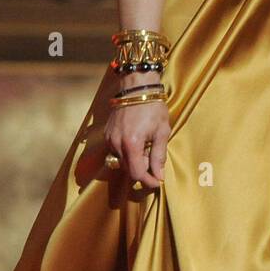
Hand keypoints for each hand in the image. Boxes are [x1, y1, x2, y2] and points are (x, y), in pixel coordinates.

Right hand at [104, 73, 169, 190]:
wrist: (137, 87)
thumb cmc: (153, 107)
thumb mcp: (162, 132)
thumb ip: (158, 156)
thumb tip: (159, 176)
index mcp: (132, 144)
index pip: (137, 173)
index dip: (148, 181)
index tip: (157, 183)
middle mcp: (116, 144)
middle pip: (128, 169)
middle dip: (142, 172)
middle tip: (156, 169)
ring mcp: (110, 139)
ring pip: (121, 161)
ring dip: (134, 162)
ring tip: (148, 152)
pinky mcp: (107, 134)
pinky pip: (116, 151)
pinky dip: (127, 153)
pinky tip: (138, 145)